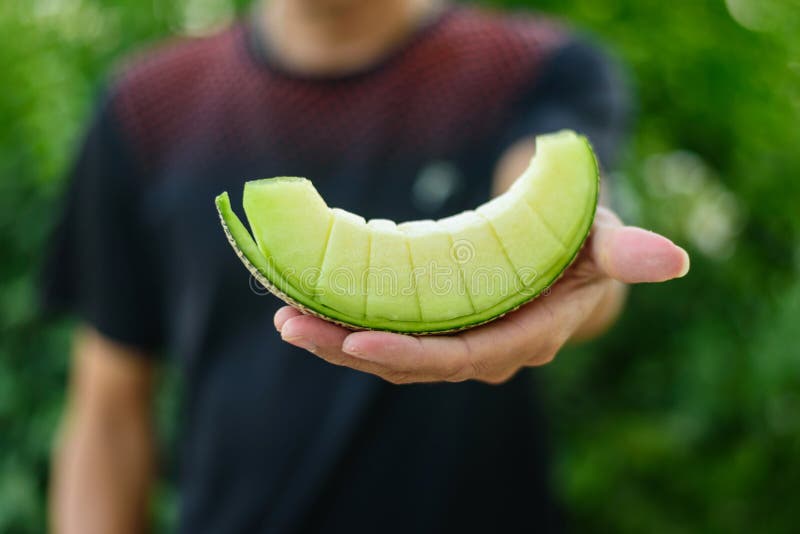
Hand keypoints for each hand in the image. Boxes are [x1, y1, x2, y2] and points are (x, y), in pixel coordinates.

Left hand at [274, 207, 689, 383]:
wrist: (563, 248)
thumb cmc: (580, 235)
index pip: (468, 357)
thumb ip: (624, 252)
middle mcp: (490, 348)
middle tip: (292, 325)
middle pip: (416, 361)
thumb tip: (673, 260)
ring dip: (336, 338)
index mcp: (530, 332)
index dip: (414, 355)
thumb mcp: (601, 235)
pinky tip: (305, 306)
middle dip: (352, 348)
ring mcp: (460, 339)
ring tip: (285, 318)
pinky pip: (389, 333)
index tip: (358, 344)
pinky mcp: (436, 324)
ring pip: (393, 353)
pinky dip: (347, 323)